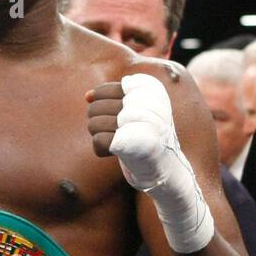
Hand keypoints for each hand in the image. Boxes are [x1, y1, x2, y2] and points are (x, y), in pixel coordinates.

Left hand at [86, 73, 179, 188]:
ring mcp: (141, 120)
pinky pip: (97, 141)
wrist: (167, 168)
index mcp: (149, 88)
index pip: (103, 91)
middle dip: (100, 124)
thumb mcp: (130, 111)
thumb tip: (87, 96)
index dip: (104, 109)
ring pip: (93, 124)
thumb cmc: (145, 137)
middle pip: (95, 108)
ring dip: (101, 137)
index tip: (123, 120)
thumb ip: (108, 99)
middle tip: (122, 134)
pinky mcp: (132, 140)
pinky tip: (119, 152)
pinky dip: (102, 150)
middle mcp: (148, 100)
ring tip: (122, 142)